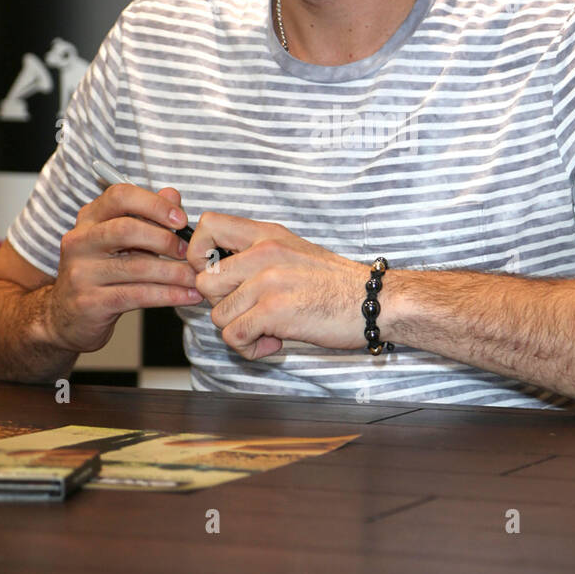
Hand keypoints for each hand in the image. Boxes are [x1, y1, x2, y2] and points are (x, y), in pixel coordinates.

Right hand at [45, 183, 202, 353]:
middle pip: (126, 229)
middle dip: (165, 239)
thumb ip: (146, 216)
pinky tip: (188, 296)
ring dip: (174, 273)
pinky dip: (169, 295)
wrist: (66, 317)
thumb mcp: (119, 241)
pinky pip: (138, 295)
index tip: (181, 219)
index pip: (120, 196)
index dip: (154, 204)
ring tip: (196, 277)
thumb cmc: (100, 274)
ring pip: (136, 267)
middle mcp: (80, 241)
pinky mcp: (91, 302)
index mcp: (89, 218)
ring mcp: (82, 273)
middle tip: (189, 251)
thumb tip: (173, 195)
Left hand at [186, 213, 369, 359]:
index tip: (217, 275)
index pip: (206, 225)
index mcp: (266, 234)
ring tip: (269, 329)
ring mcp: (267, 281)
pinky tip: (275, 342)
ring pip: (217, 315)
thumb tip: (216, 273)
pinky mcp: (274, 311)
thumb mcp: (293, 251)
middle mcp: (263, 252)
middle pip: (203, 282)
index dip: (198, 254)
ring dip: (240, 331)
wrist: (375, 301)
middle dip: (222, 305)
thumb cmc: (335, 283)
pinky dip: (250, 348)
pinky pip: (234, 336)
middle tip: (252, 312)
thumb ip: (256, 255)